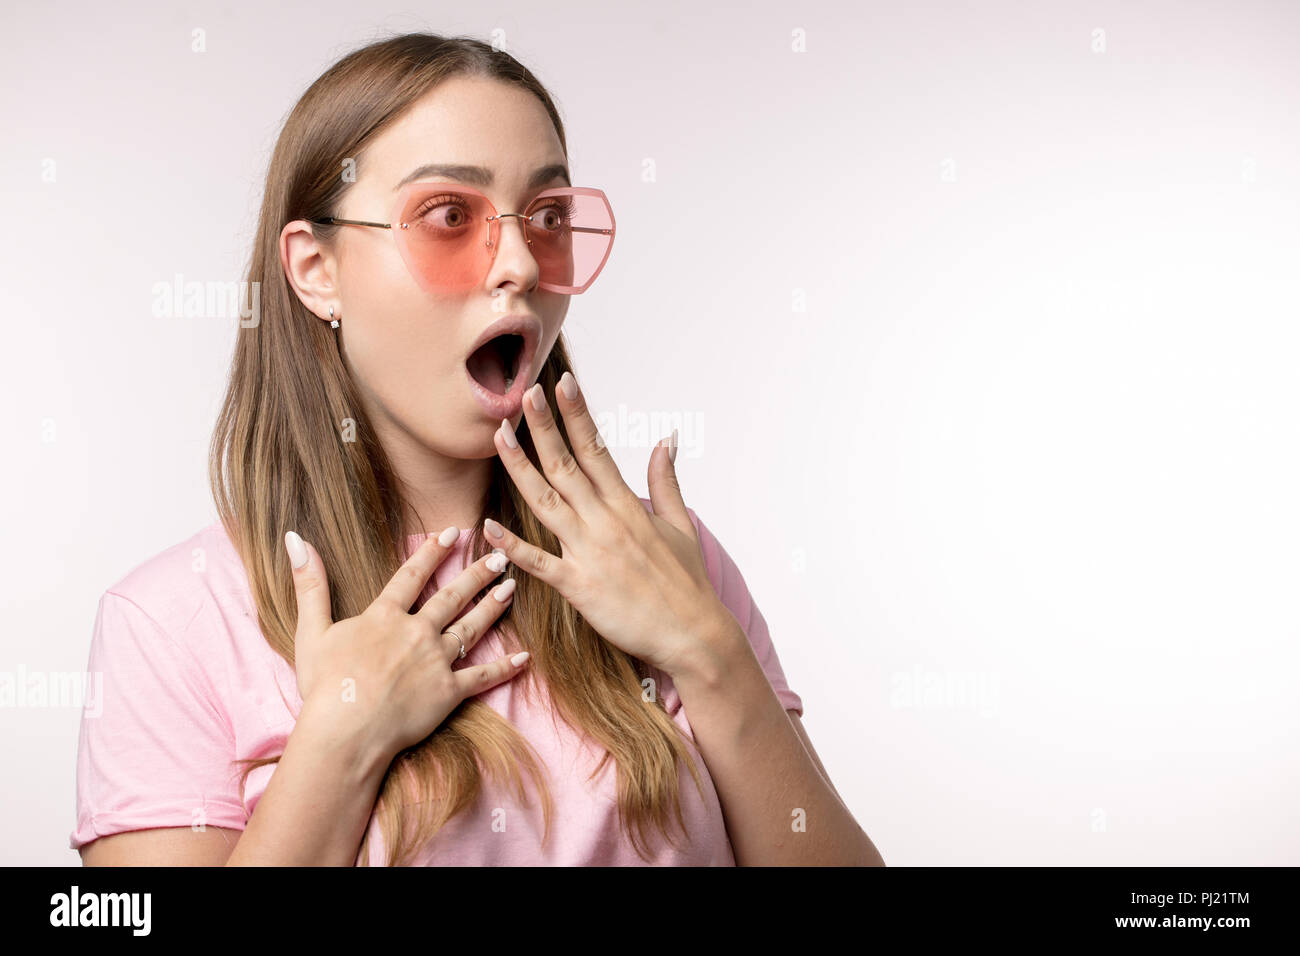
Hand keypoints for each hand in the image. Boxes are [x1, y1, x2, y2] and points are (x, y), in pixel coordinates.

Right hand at [283, 528, 529, 757]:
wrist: (345, 731)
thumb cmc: (324, 686)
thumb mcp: (312, 630)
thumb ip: (310, 584)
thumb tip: (294, 539)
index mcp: (384, 617)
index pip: (412, 575)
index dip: (432, 552)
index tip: (453, 533)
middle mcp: (416, 632)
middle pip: (451, 596)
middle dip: (478, 574)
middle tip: (501, 556)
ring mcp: (436, 662)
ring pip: (471, 627)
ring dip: (493, 607)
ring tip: (512, 588)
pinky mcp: (449, 693)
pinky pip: (482, 677)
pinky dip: (505, 667)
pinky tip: (525, 657)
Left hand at [485, 372, 738, 677]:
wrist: (694, 635)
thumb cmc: (687, 582)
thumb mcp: (681, 524)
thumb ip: (666, 479)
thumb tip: (667, 437)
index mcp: (628, 505)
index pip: (596, 449)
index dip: (576, 415)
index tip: (561, 384)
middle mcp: (607, 522)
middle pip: (566, 465)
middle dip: (542, 428)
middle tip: (522, 394)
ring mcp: (591, 553)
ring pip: (547, 502)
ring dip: (520, 468)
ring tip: (499, 437)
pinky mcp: (580, 587)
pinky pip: (540, 563)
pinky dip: (513, 546)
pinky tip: (488, 526)